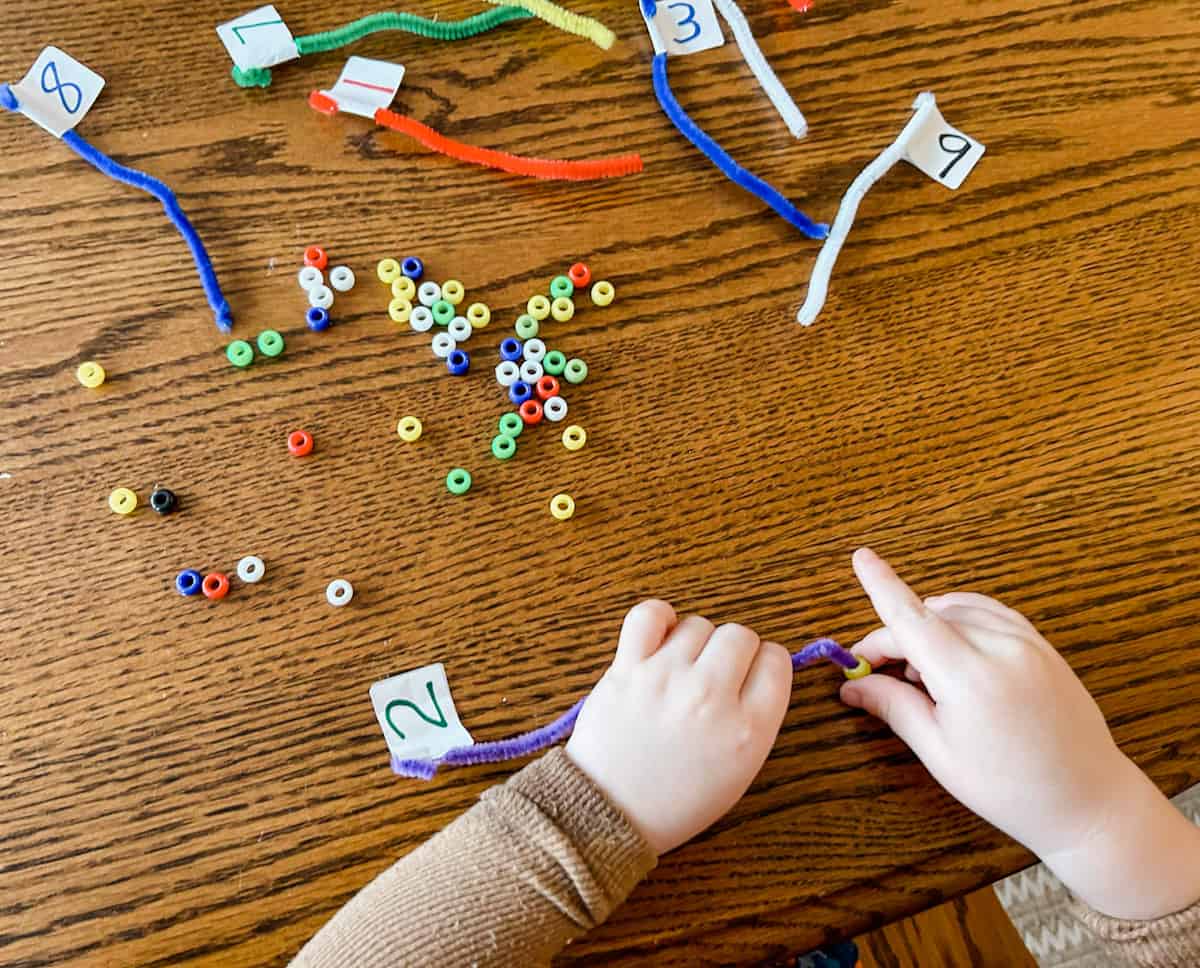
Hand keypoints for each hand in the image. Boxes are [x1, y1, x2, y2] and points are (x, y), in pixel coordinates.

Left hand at [566, 600, 792, 854]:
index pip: (776, 661)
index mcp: (748, 730)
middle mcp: (711, 697)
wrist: (609, 814)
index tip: (749, 675)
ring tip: (680, 669)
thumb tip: (754, 671)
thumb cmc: (674, 800)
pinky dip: (658, 618)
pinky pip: (649, 614)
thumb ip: (754, 720)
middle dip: (732, 652)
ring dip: (694, 642)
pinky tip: (659, 637)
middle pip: (740, 635)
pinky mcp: (627, 668)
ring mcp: (667, 678)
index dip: (764, 665)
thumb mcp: (738, 773)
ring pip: (698, 624)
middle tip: (714, 674)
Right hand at [841, 547, 1199, 919]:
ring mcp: (1027, 642)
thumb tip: (853, 686)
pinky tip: (952, 649)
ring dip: (928, 628)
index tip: (860, 556)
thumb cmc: (1009, 788)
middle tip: (872, 673)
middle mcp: (1000, 648)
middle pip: (928, 618)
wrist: (1089, 800)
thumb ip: (894, 707)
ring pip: (958, 611)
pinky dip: (961, 620)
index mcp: (970, 677)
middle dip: (894, 637)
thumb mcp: (940, 753)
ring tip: (919, 674)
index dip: (881, 584)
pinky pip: (990, 614)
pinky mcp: (1042, 645)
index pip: (912, 617)